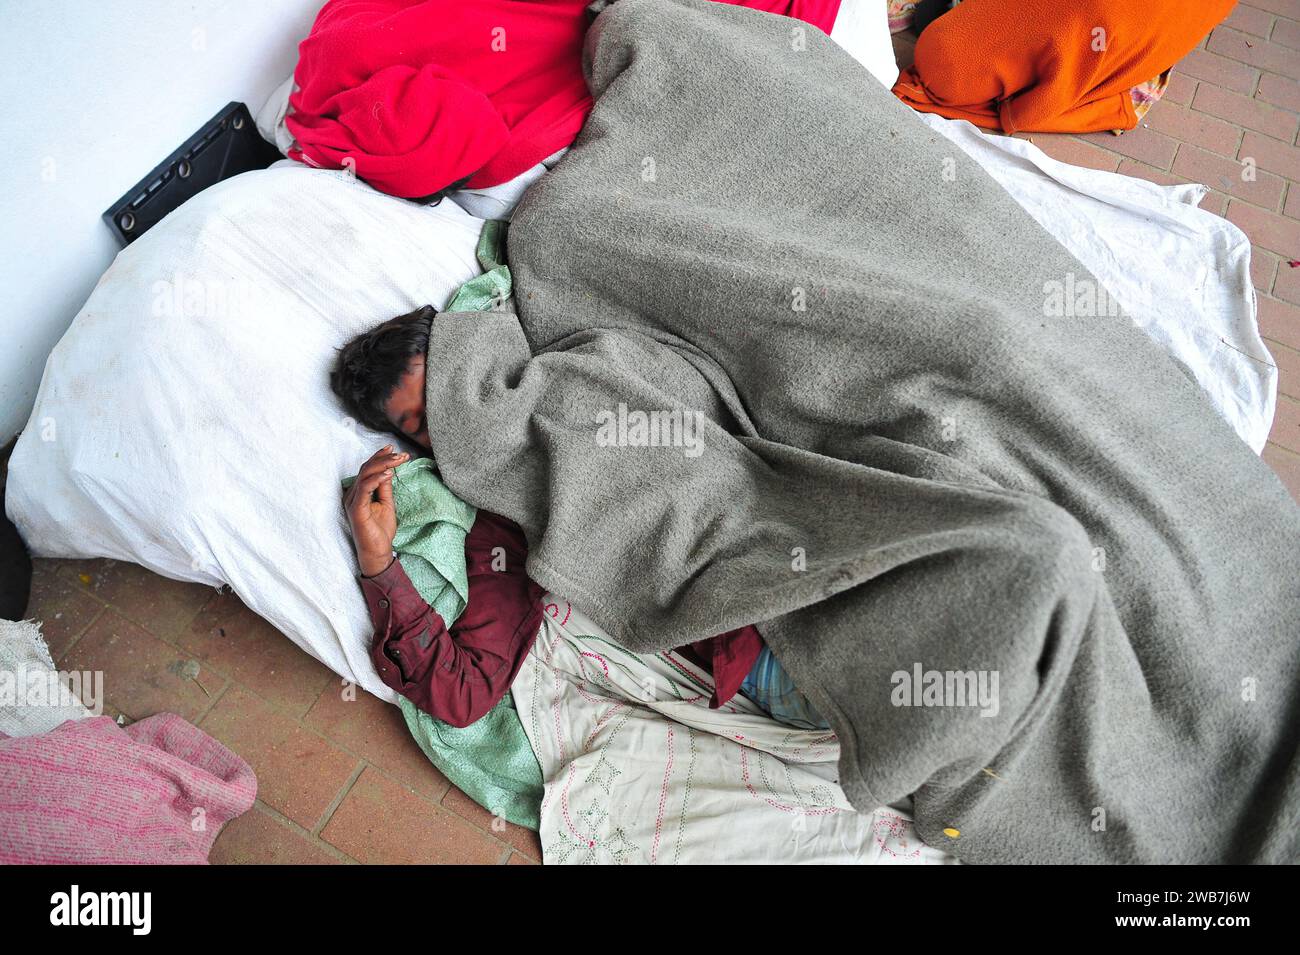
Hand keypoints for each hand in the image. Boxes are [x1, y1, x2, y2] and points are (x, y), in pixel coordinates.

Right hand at [345, 445, 408, 576]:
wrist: (377, 552)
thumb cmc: (380, 530)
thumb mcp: (387, 503)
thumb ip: (385, 487)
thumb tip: (389, 470)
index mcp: (358, 492)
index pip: (367, 469)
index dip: (379, 457)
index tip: (394, 449)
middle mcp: (353, 494)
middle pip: (366, 469)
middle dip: (385, 458)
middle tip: (402, 454)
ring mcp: (352, 501)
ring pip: (365, 475)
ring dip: (383, 465)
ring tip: (398, 460)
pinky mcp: (356, 509)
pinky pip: (364, 489)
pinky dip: (376, 479)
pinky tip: (388, 474)